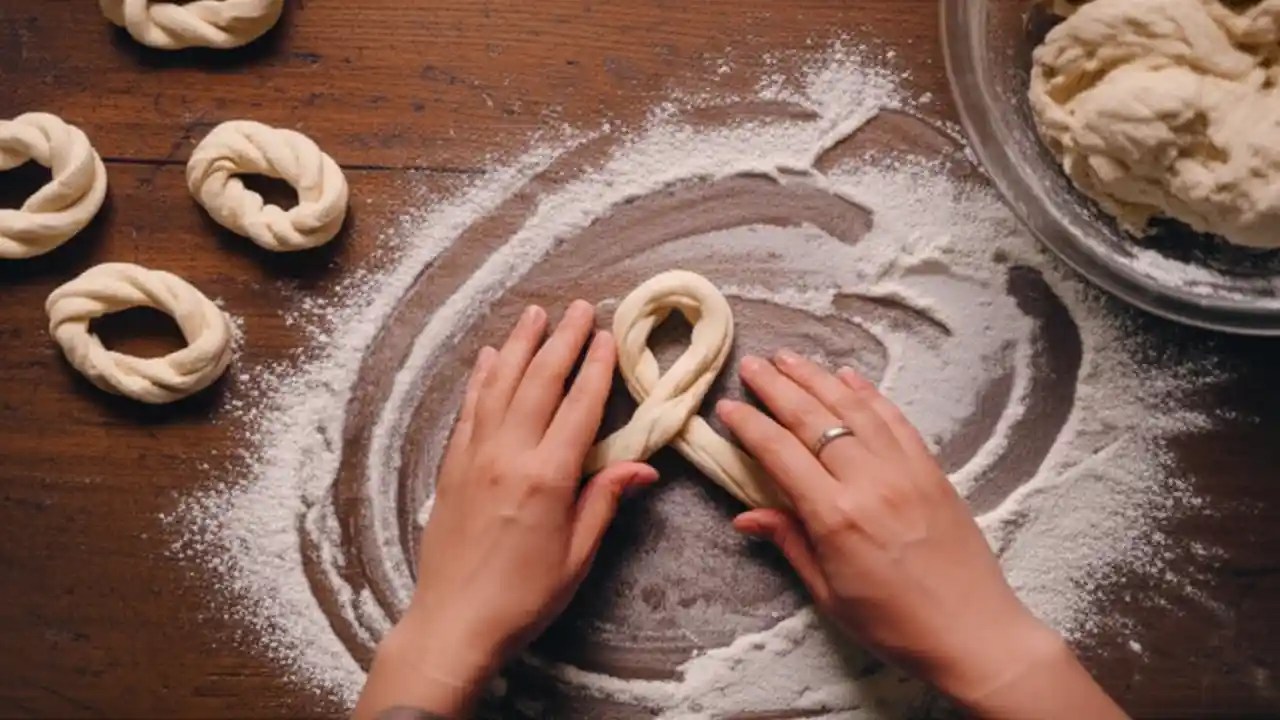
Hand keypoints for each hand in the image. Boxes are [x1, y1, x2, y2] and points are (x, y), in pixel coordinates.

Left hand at [355, 302, 657, 719]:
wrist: (453, 623)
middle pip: (539, 383)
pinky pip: (469, 410)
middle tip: (580, 308)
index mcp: (547, 478)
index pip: (579, 407)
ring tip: (536, 314)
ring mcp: (475, 458)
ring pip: (500, 386)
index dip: (596, 368)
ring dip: (520, 346)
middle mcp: (508, 456)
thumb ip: (604, 501)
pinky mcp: (452, 467)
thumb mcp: (577, 556)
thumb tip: (643, 467)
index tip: (608, 336)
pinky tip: (491, 357)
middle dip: (562, 341)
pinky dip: (482, 379)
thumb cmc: (523, 598)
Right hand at [717, 350, 1124, 717]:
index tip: (727, 406)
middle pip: (813, 419)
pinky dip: (869, 394)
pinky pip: (895, 420)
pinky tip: (848, 377)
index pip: (780, 453)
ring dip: (818, 379)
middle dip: (778, 387)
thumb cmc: (895, 626)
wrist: (975, 634)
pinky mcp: (932, 470)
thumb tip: (746, 516)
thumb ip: (789, 544)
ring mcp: (905, 470)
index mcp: (835, 516)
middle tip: (752, 364)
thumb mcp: (828, 594)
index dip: (750, 425)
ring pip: (854, 408)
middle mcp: (869, 482)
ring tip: (790, 358)